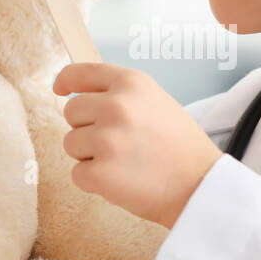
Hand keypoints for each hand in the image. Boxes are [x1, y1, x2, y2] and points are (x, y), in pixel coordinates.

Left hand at [51, 63, 222, 228]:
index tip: (60, 88)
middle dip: (87, 128)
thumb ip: (122, 95)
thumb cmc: (181, 148)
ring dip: (90, 155)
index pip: (81, 72)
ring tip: (124, 162)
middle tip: (117, 143)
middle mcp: (117, 106)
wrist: (200, 187)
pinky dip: (94, 181)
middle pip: (71, 112)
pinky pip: (77, 174)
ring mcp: (106, 139)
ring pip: (71, 143)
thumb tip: (80, 95)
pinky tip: (122, 180)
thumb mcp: (157, 102)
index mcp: (132, 83)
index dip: (66, 81)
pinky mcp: (100, 173)